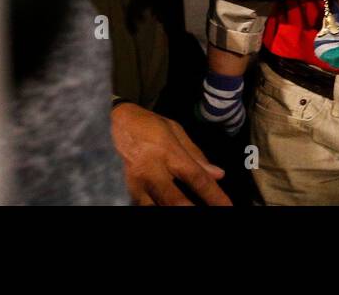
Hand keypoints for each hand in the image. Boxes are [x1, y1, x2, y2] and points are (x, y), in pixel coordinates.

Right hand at [110, 102, 231, 205]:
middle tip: (209, 216)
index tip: (227, 207)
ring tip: (187, 210)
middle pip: (175, 200)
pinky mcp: (123, 190)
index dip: (214, 195)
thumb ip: (196, 155)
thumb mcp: (175, 131)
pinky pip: (141, 206)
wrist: (110, 122)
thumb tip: (219, 174)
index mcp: (169, 152)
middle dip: (191, 211)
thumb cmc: (147, 125)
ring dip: (171, 211)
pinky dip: (153, 207)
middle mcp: (151, 170)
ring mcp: (135, 183)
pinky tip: (163, 205)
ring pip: (155, 208)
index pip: (197, 178)